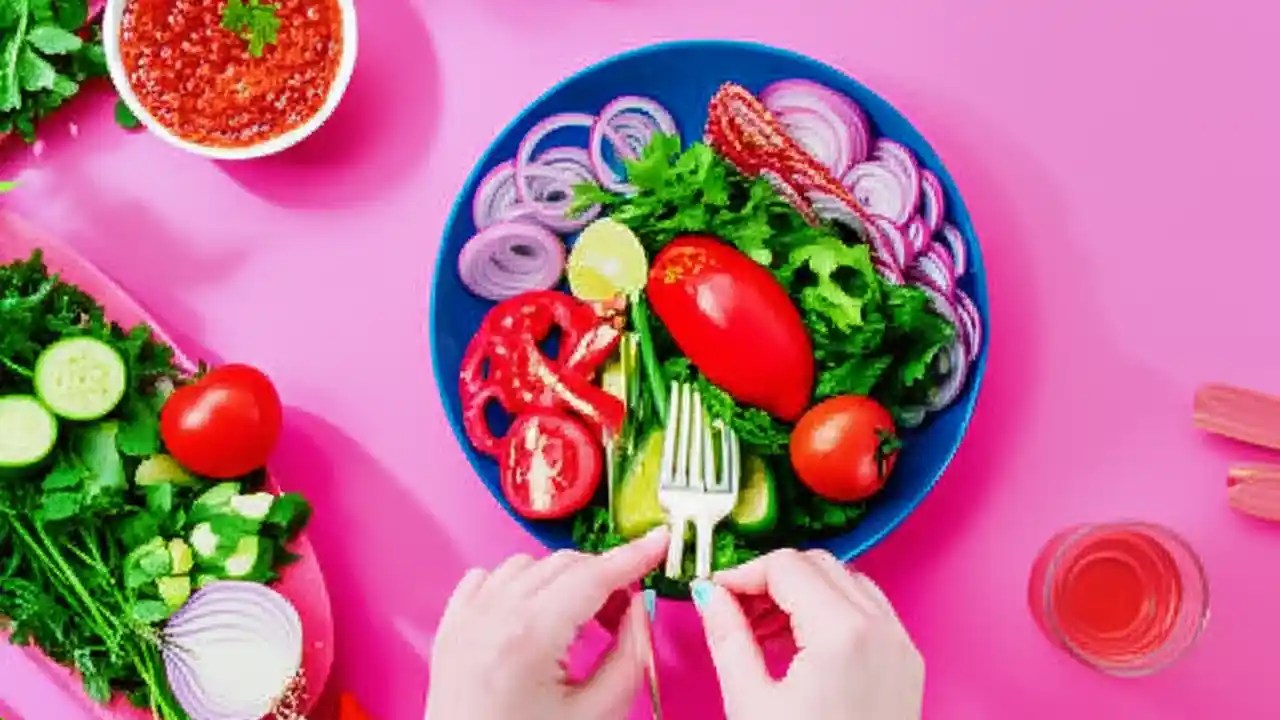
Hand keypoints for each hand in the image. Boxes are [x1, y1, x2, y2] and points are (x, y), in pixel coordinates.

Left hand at [425, 529, 667, 719]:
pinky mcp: (450, 627)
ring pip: (527, 565)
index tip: (659, 541)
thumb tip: (639, 610)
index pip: (593, 576)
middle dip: (602, 578)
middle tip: (622, 614)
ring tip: (575, 624)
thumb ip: (629, 657)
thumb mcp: (595, 715)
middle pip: (564, 565)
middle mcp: (493, 615)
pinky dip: (517, 585)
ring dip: (560, 581)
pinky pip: (488, 578)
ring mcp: (466, 618)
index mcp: (530, 636)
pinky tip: (531, 617)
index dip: (633, 556)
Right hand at [692, 549, 923, 719]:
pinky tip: (801, 646)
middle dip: (772, 580)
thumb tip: (710, 594)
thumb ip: (727, 635)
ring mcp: (901, 646)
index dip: (744, 573)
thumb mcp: (750, 701)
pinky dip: (833, 612)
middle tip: (735, 611)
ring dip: (803, 593)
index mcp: (842, 632)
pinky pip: (869, 611)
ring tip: (764, 633)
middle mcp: (881, 628)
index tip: (716, 593)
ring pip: (847, 582)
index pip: (786, 566)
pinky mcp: (908, 664)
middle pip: (819, 565)